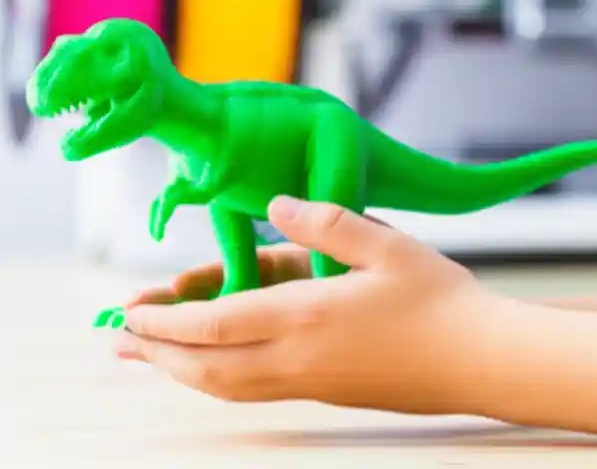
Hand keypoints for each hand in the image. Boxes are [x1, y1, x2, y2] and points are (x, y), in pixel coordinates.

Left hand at [114, 196, 504, 414]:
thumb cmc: (439, 299)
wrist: (481, 361)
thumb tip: (272, 203)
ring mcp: (310, 382)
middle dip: (156, 353)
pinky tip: (210, 367)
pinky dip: (217, 379)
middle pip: (206, 366)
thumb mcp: (385, 243)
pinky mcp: (325, 393)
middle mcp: (298, 358)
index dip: (164, 321)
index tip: (127, 313)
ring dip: (180, 371)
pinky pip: (254, 390)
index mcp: (307, 315)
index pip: (215, 323)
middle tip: (115, 338)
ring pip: (226, 386)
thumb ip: (324, 221)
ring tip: (145, 356)